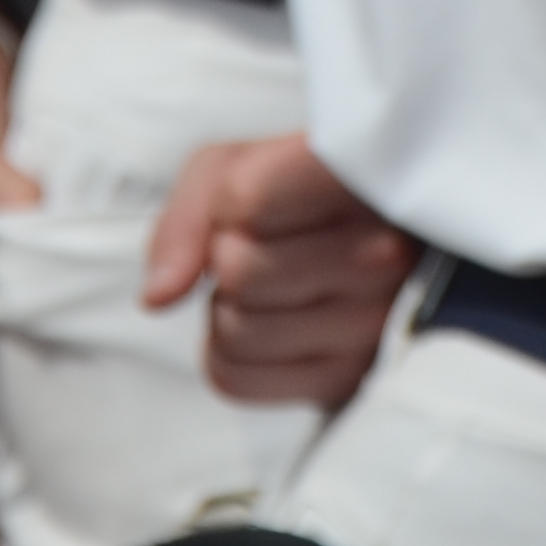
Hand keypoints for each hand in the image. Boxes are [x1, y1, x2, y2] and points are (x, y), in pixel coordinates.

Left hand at [140, 132, 417, 407]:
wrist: (377, 242)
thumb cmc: (301, 196)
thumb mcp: (245, 165)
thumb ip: (192, 212)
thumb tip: (159, 296)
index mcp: (365, 179)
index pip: (249, 200)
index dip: (226, 204)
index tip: (257, 202)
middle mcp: (385, 255)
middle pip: (238, 270)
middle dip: (229, 259)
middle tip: (269, 248)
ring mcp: (373, 327)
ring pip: (233, 331)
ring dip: (230, 309)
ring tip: (274, 286)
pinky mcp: (346, 381)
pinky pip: (233, 379)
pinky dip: (227, 355)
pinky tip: (267, 325)